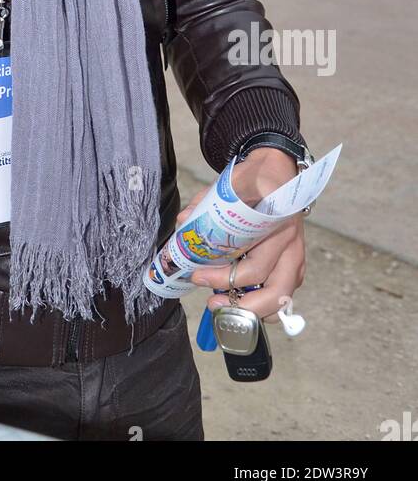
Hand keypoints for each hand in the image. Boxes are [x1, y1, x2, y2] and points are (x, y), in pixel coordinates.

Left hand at [175, 148, 305, 325]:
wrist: (279, 170)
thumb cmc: (253, 180)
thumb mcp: (228, 183)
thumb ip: (205, 203)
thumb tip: (184, 223)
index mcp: (275, 225)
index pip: (254, 267)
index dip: (223, 278)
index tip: (197, 275)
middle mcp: (290, 244)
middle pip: (276, 291)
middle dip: (243, 305)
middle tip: (213, 302)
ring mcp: (297, 255)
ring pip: (284, 297)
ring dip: (255, 310)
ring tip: (226, 307)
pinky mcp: (297, 263)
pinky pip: (286, 293)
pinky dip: (266, 304)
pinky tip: (243, 300)